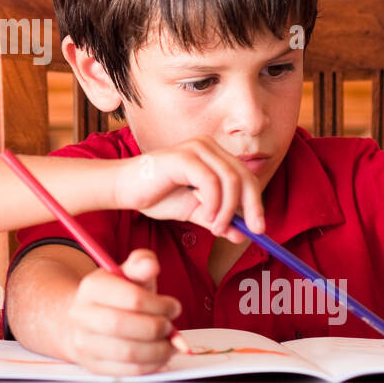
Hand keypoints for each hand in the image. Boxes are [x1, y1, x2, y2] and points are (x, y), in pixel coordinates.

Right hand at [65, 249, 179, 375]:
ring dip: (159, 350)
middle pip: (124, 326)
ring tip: (169, 342)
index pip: (131, 298)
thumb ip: (141, 264)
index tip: (173, 307)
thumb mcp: (127, 274)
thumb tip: (151, 265)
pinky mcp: (94, 366)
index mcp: (92, 287)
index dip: (160, 305)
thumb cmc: (115, 296)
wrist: (85, 320)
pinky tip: (160, 355)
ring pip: (128, 352)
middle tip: (170, 326)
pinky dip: (152, 365)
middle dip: (157, 328)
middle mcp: (82, 315)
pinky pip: (128, 371)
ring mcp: (85, 343)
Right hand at [114, 136, 264, 239]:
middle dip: (252, 206)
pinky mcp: (184, 156)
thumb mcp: (194, 211)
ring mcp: (196, 148)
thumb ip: (217, 219)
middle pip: (245, 176)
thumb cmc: (156, 195)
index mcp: (213, 156)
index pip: (246, 177)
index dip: (256, 203)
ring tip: (216, 228)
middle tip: (253, 231)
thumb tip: (243, 235)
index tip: (260, 229)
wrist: (124, 188)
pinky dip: (214, 202)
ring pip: (230, 179)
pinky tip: (206, 217)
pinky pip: (210, 181)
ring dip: (228, 209)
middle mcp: (208, 147)